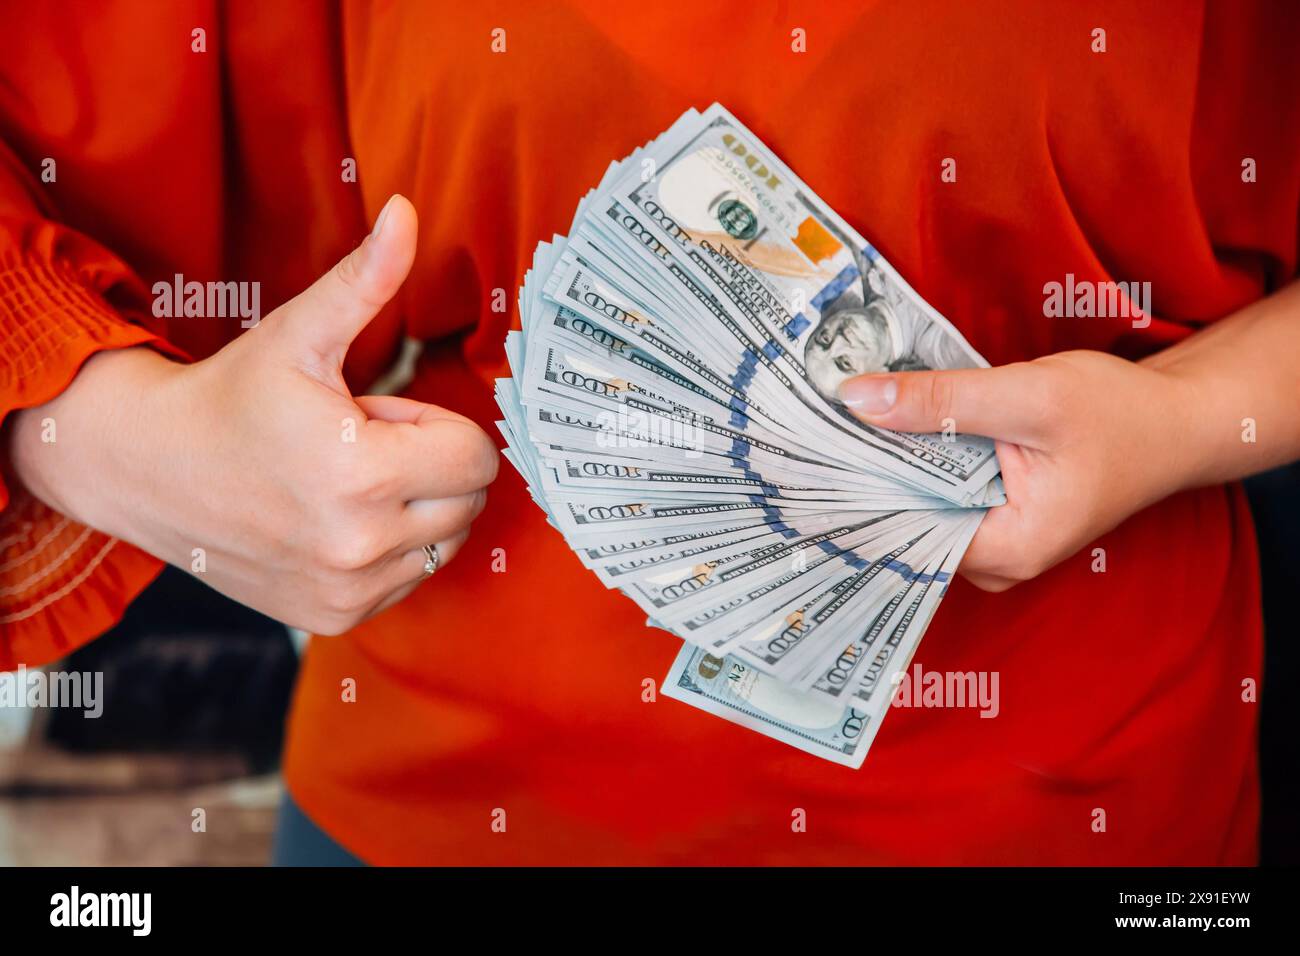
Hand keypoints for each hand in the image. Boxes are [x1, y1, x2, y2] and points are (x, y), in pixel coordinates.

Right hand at [8, 195, 497, 633]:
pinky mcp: (336, 617)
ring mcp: (349, 590)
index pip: (477, 456)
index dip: (433, 426)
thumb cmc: (232, 397)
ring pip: (445, 540)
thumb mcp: (299, 334)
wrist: (151, 472)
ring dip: (415, 507)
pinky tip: (335, 520)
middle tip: (357, 445)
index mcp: (361, 475)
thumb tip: (410, 211)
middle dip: (429, 464)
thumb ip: (365, 280)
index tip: (376, 415)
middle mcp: (360, 546)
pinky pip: (411, 577)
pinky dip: (392, 548)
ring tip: (344, 483)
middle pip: (468, 499)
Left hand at [838, 350, 1189, 590]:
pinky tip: (882, 427)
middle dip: (862, 478)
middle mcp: (994, 560)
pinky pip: (936, 491)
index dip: (852, 498)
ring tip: (832, 426)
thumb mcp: (1027, 397)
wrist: (1177, 420)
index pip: (900, 536)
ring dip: (886, 465)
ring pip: (917, 504)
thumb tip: (856, 399)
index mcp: (1004, 551)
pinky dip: (915, 460)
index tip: (804, 464)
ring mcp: (994, 540)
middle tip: (804, 435)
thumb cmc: (1119, 414)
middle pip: (904, 523)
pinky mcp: (994, 513)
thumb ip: (943, 402)